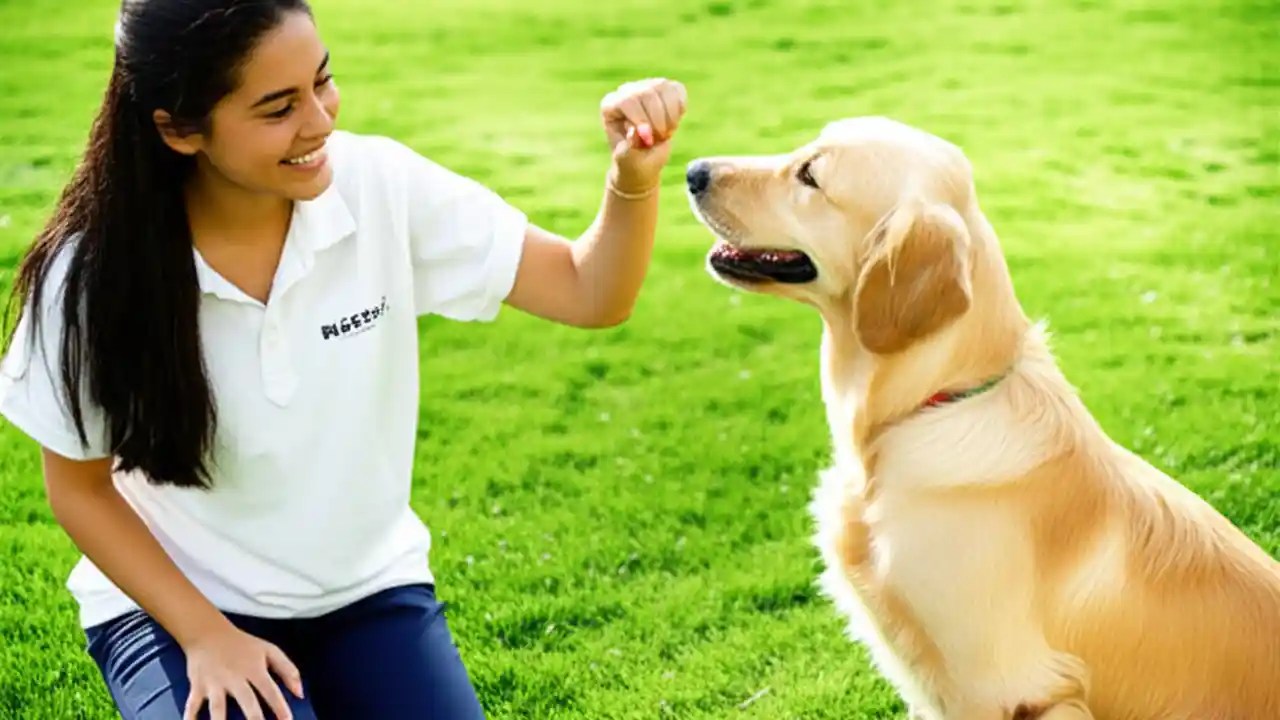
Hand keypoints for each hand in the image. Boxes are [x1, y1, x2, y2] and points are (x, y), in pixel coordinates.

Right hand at [183, 624, 303, 719]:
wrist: (208, 633)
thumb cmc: (243, 645)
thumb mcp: (270, 650)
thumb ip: (288, 670)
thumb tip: (300, 693)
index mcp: (254, 670)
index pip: (270, 691)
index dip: (280, 707)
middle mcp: (235, 678)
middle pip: (247, 702)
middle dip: (254, 719)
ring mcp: (214, 684)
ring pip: (218, 708)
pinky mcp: (197, 687)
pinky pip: (192, 706)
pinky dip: (190, 718)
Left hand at [600, 77, 687, 192]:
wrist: (644, 160)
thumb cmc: (633, 160)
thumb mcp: (628, 160)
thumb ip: (629, 147)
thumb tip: (634, 132)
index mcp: (611, 106)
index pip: (627, 101)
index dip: (641, 119)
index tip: (649, 139)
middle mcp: (626, 91)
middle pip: (647, 93)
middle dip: (658, 120)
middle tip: (659, 139)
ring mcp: (646, 87)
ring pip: (663, 88)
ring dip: (670, 117)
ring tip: (665, 133)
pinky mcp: (665, 88)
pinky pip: (677, 90)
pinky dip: (679, 110)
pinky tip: (672, 123)